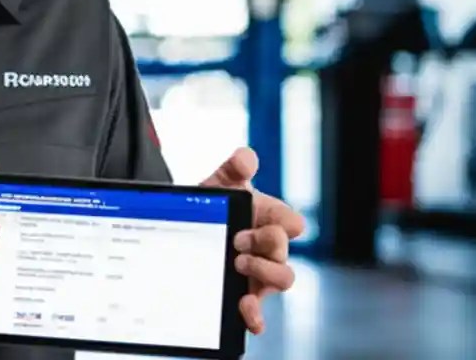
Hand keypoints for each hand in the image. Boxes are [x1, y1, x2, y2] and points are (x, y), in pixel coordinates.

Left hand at [201, 147, 305, 334]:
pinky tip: (248, 316)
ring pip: (282, 280)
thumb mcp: (220, 183)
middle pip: (285, 251)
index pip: (291, 222)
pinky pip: (259, 310)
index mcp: (270, 217)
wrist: (184, 228)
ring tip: (237, 264)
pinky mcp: (246, 294)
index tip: (267, 222)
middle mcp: (271, 247)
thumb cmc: (212, 204)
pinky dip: (257, 315)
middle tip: (237, 240)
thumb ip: (233, 167)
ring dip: (264, 273)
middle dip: (266, 245)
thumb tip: (246, 158)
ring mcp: (260, 273)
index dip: (285, 224)